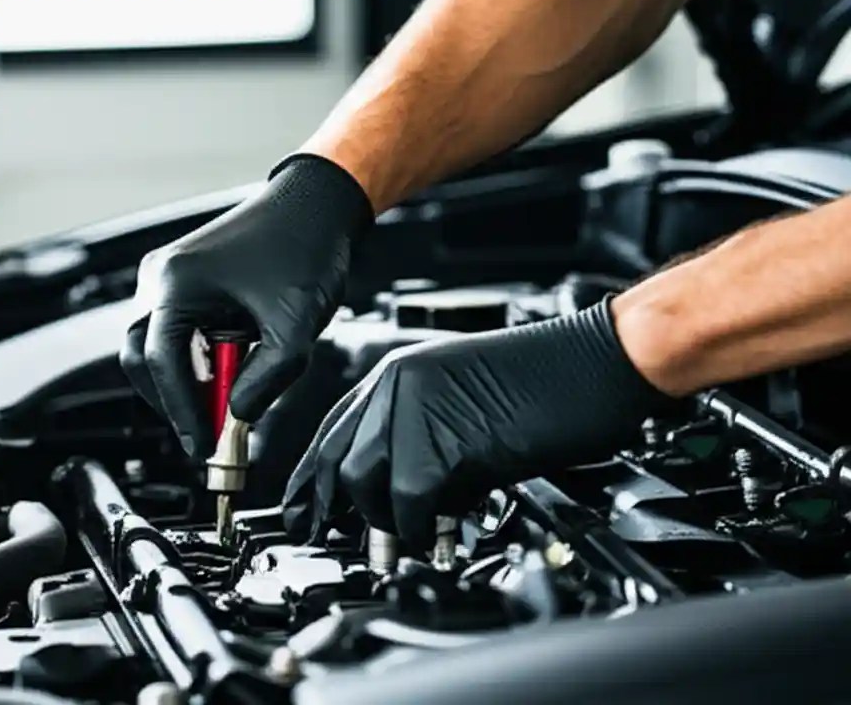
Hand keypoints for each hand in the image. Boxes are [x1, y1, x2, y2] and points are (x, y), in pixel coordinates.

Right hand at [121, 154, 373, 458]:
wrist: (316, 204)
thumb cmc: (304, 247)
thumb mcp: (294, 326)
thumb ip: (266, 380)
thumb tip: (237, 417)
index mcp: (176, 282)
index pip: (161, 363)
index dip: (182, 413)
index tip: (203, 448)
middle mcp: (160, 278)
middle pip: (142, 358)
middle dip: (174, 401)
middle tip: (208, 435)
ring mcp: (167, 278)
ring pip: (153, 348)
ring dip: (182, 382)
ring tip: (223, 405)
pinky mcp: (183, 283)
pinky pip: (171, 333)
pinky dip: (191, 362)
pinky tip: (225, 375)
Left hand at [281, 299, 669, 546]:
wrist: (601, 359)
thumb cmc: (551, 383)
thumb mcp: (466, 410)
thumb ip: (425, 448)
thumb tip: (399, 509)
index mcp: (399, 373)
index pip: (333, 430)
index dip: (312, 478)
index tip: (301, 511)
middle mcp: (399, 383)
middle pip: (338, 458)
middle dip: (335, 509)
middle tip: (345, 541)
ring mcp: (420, 405)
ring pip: (366, 480)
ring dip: (386, 521)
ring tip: (409, 539)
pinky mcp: (450, 433)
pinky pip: (411, 497)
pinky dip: (420, 525)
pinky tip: (438, 534)